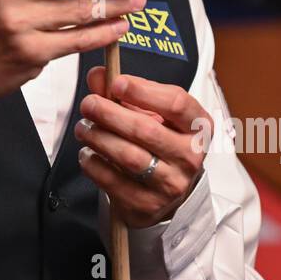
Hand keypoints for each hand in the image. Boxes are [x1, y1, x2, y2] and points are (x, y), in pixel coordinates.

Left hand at [74, 66, 211, 227]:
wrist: (166, 189)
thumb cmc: (159, 142)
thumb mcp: (151, 113)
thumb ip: (124, 93)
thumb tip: (98, 75)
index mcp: (198, 126)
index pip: (176, 103)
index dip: (144, 91)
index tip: (117, 83)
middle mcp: (190, 156)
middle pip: (146, 129)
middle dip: (110, 114)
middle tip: (88, 104)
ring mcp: (172, 184)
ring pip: (129, 156)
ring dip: (98, 138)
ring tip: (83, 128)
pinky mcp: (149, 204)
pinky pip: (114, 182)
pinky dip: (94, 164)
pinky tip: (87, 153)